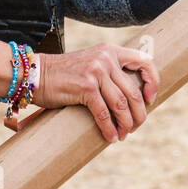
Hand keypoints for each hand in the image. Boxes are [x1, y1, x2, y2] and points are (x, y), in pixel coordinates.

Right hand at [33, 44, 158, 144]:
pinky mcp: (85, 86)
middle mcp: (106, 58)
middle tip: (134, 128)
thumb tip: (130, 99)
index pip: (145, 62)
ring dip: (126, 124)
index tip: (149, 100)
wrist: (34, 74)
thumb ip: (109, 73)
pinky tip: (111, 137)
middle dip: (138, 114)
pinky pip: (104, 113)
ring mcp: (96, 71)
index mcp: (110, 51)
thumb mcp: (90, 64)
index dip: (153, 82)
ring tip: (123, 135)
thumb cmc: (62, 75)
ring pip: (121, 104)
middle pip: (133, 92)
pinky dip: (109, 128)